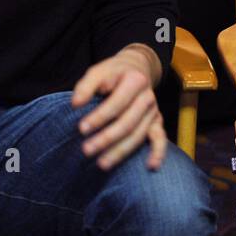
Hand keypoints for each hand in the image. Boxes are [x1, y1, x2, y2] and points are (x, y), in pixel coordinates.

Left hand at [72, 48, 166, 170]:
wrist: (137, 69)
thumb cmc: (113, 73)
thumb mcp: (98, 71)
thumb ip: (86, 86)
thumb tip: (75, 104)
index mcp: (135, 81)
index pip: (116, 103)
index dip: (99, 117)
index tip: (81, 129)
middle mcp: (148, 97)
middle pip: (128, 122)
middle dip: (106, 138)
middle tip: (86, 150)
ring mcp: (154, 111)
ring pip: (139, 135)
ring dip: (121, 151)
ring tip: (101, 163)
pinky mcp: (157, 122)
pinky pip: (160, 139)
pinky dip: (158, 153)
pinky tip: (150, 166)